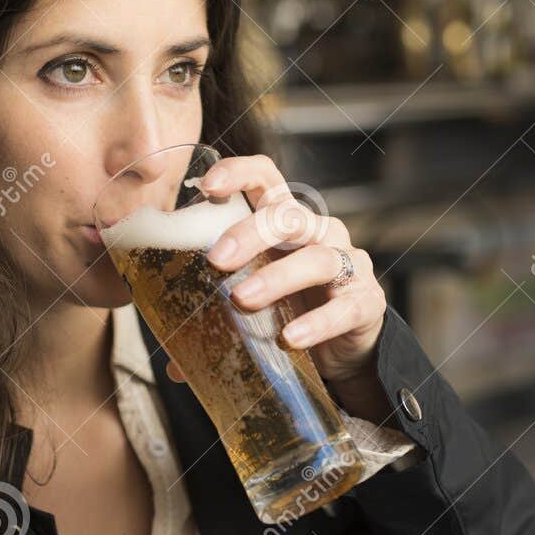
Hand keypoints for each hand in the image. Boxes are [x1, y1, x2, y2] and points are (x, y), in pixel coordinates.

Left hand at [164, 153, 390, 420]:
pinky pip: (344, 307)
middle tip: (216, 261)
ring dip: (277, 277)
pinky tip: (289, 338)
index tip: (208, 187)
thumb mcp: (251, 298)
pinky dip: (316, 323)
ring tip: (242, 300)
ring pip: (316, 258)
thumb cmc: (289, 310)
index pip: (266, 178)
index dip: (239, 173)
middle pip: (287, 216)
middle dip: (249, 234)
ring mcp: (348, 264)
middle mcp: (319, 232)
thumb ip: (212, 315)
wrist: (343, 350)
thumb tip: (169, 361)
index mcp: (285, 221)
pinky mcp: (366, 302)